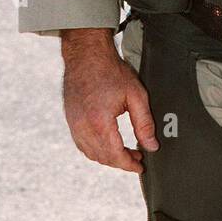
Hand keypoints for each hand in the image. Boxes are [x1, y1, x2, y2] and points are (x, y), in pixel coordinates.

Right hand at [61, 28, 158, 172]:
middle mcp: (83, 127)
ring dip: (108, 157)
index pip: (116, 155)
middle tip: (137, 157)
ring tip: (125, 152)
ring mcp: (74, 125)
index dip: (129, 164)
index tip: (141, 166)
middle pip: (103, 157)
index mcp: (100, 123)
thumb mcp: (136, 95)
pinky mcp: (70, 120)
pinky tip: (108, 143)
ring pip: (91, 153)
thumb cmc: (111, 71)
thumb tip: (151, 146)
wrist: (86, 55)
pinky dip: (96, 149)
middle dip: (121, 162)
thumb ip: (144, 123)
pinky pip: (82, 144)